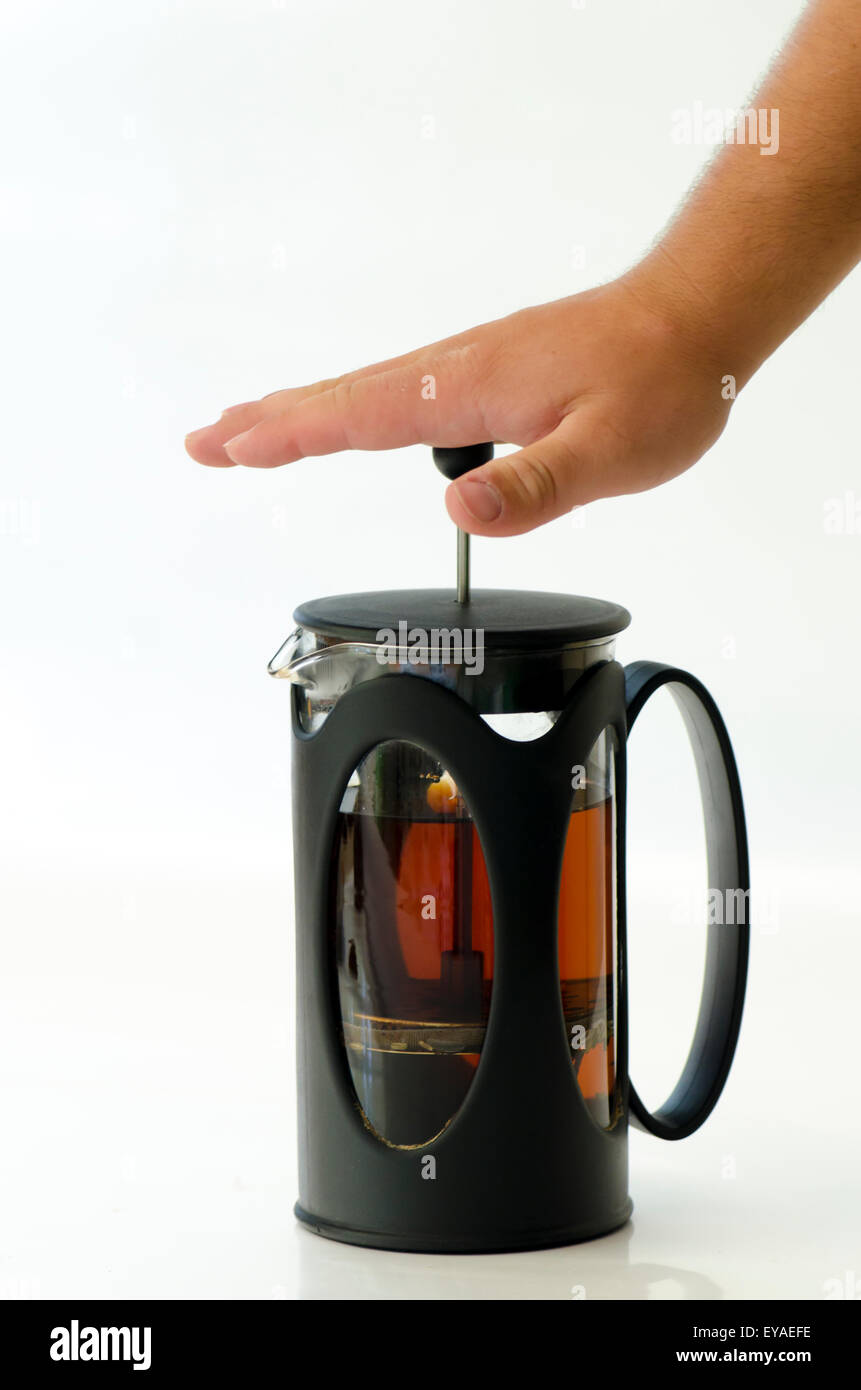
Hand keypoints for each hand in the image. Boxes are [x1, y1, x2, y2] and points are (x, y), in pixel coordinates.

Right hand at [185, 272, 732, 537]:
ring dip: (300, 411)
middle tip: (203, 441)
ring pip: (366, 392)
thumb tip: (459, 511)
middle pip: (343, 398)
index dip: (289, 437)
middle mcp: (458, 369)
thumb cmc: (662, 381)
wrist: (699, 316)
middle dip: (268, 421)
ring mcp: (471, 365)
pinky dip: (353, 406)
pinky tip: (353, 420)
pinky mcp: (490, 370)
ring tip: (248, 431)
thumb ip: (536, 486)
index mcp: (471, 388)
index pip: (361, 418)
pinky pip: (400, 389)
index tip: (227, 448)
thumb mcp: (611, 450)